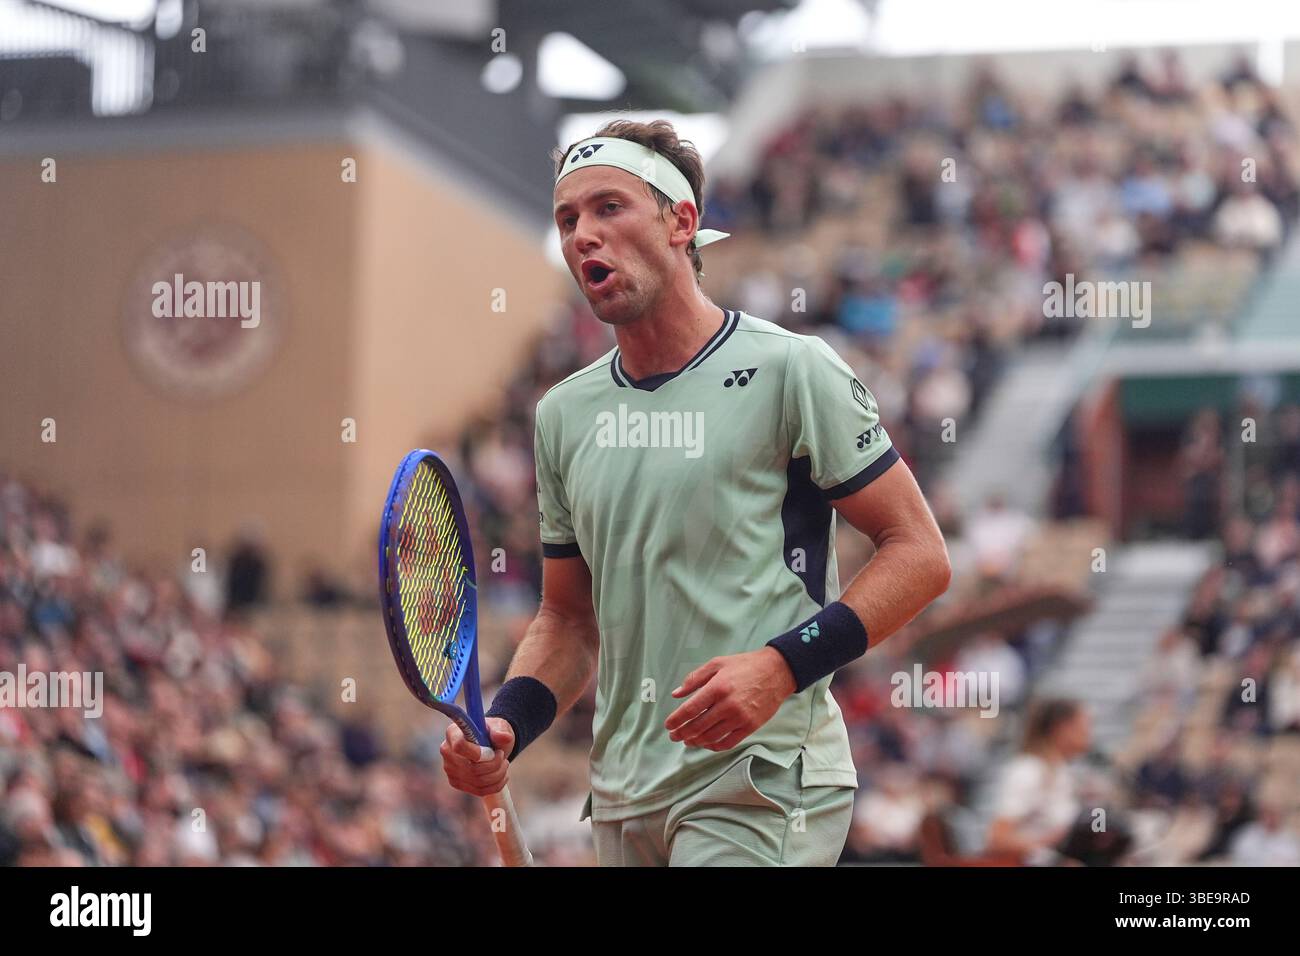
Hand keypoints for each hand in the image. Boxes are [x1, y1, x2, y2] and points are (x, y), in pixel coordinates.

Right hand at [439, 718, 514, 795]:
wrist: (490, 745)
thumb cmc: (492, 733)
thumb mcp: (499, 726)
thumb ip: (501, 730)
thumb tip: (504, 737)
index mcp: (454, 733)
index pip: (459, 746)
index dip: (477, 753)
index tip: (492, 752)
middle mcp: (447, 751)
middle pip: (472, 768)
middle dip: (495, 765)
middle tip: (502, 755)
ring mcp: (450, 769)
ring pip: (478, 781)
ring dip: (498, 775)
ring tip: (504, 764)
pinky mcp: (456, 782)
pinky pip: (479, 790)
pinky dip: (495, 785)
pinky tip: (502, 775)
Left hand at [664, 648, 796, 751]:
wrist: (776, 672)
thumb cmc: (746, 665)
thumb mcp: (717, 663)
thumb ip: (694, 678)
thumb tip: (677, 694)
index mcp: (717, 687)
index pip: (690, 710)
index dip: (676, 720)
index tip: (668, 725)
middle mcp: (727, 705)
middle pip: (698, 726)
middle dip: (682, 733)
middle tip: (674, 736)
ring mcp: (740, 718)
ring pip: (711, 737)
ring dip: (696, 741)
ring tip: (688, 740)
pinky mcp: (750, 726)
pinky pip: (728, 742)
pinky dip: (714, 746)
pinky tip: (707, 744)